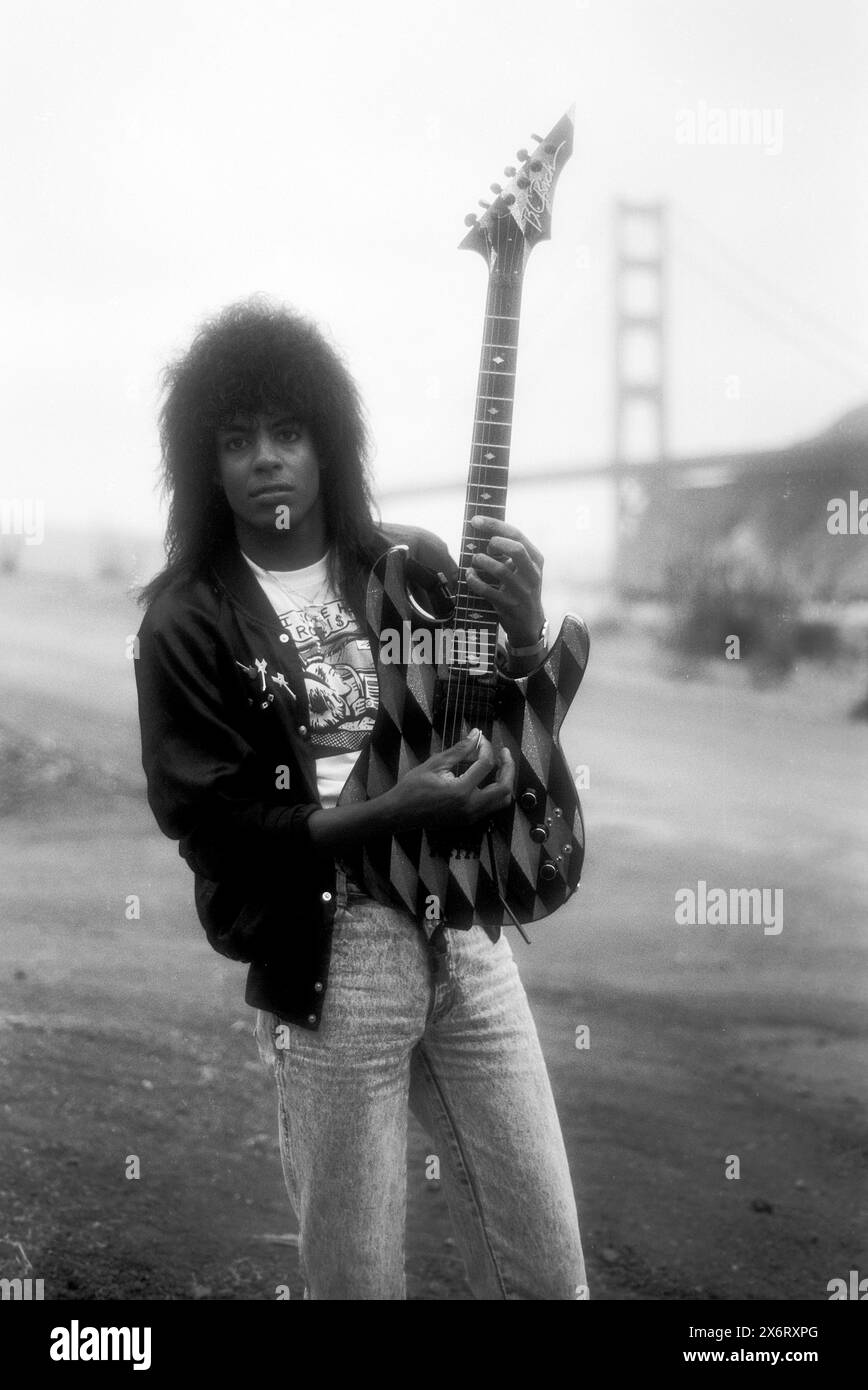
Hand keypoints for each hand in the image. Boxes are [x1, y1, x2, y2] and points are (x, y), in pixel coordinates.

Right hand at [386, 728, 513, 829]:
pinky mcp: (468, 819)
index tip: (481, 739)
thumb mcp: (435, 764)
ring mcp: (471, 816)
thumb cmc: (412, 788)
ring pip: (502, 800)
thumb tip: (476, 734)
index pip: (486, 764)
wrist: (399, 813)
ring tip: (499, 765)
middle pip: (504, 788)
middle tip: (503, 752)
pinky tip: (488, 778)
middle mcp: (471, 806)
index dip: (486, 747)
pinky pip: (492, 806)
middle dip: (508, 767)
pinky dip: (495, 791)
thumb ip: (459, 749)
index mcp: (461, 791)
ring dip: (505, 781)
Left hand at [465, 516, 544, 647]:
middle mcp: (532, 574)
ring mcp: (522, 591)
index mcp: (536, 559)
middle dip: (495, 542)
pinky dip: (474, 580)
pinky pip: (488, 590)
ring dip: (482, 562)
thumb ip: (510, 552)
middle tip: (484, 547)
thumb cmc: (521, 589)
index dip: (494, 525)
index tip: (475, 520)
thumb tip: (484, 532)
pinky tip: (470, 575)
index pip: (517, 535)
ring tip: (475, 561)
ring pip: (501, 570)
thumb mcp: (523, 568)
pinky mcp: (509, 605)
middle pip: (516, 549)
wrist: (529, 623)